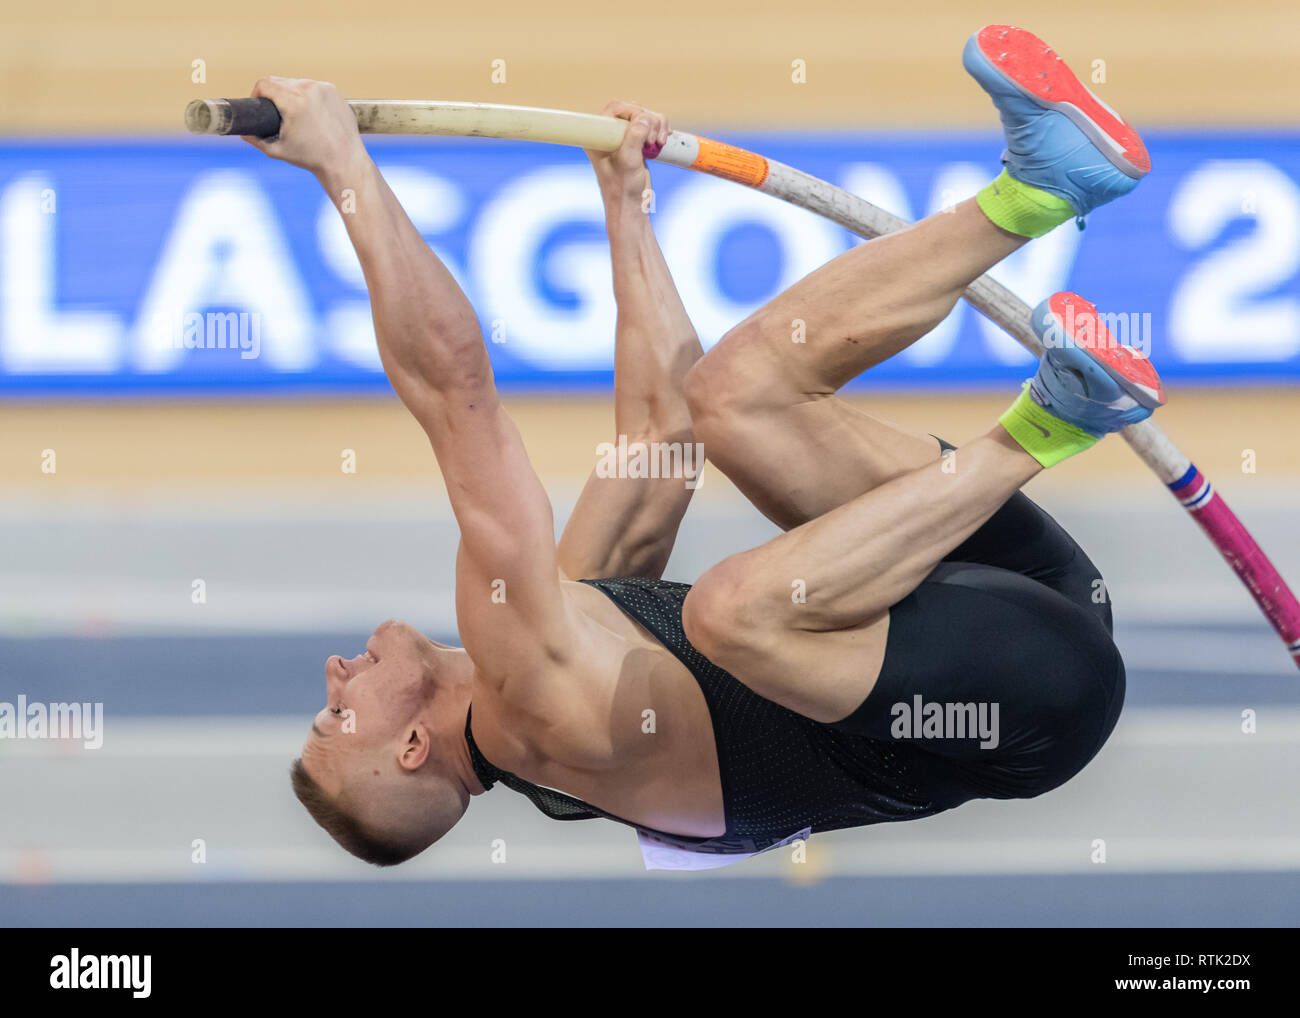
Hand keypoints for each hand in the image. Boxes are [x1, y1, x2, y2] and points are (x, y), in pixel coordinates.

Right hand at [242, 77, 367, 183]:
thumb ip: (255, 139)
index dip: (256, 93)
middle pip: (279, 81)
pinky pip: (313, 87)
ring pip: (296, 83)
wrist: (344, 161)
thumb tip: (242, 132)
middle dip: (273, 94)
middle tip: (274, 111)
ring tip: (293, 113)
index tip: (257, 104)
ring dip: (290, 93)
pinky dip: (308, 96)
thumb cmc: (311, 158)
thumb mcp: (277, 150)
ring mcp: (323, 88)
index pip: (264, 83)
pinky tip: (309, 111)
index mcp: (294, 101)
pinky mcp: (334, 91)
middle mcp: (309, 89)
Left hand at [586, 100, 669, 206]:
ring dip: (657, 125)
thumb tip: (644, 117)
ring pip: (645, 116)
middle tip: (652, 141)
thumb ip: (634, 137)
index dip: (633, 112)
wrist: (631, 205)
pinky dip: (660, 130)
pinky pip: (652, 126)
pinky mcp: (636, 142)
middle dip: (649, 120)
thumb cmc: (623, 188)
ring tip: (658, 143)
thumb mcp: (628, 162)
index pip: (615, 108)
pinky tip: (662, 142)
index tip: (644, 128)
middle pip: (633, 110)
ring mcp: (624, 138)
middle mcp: (610, 134)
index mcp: (598, 136)